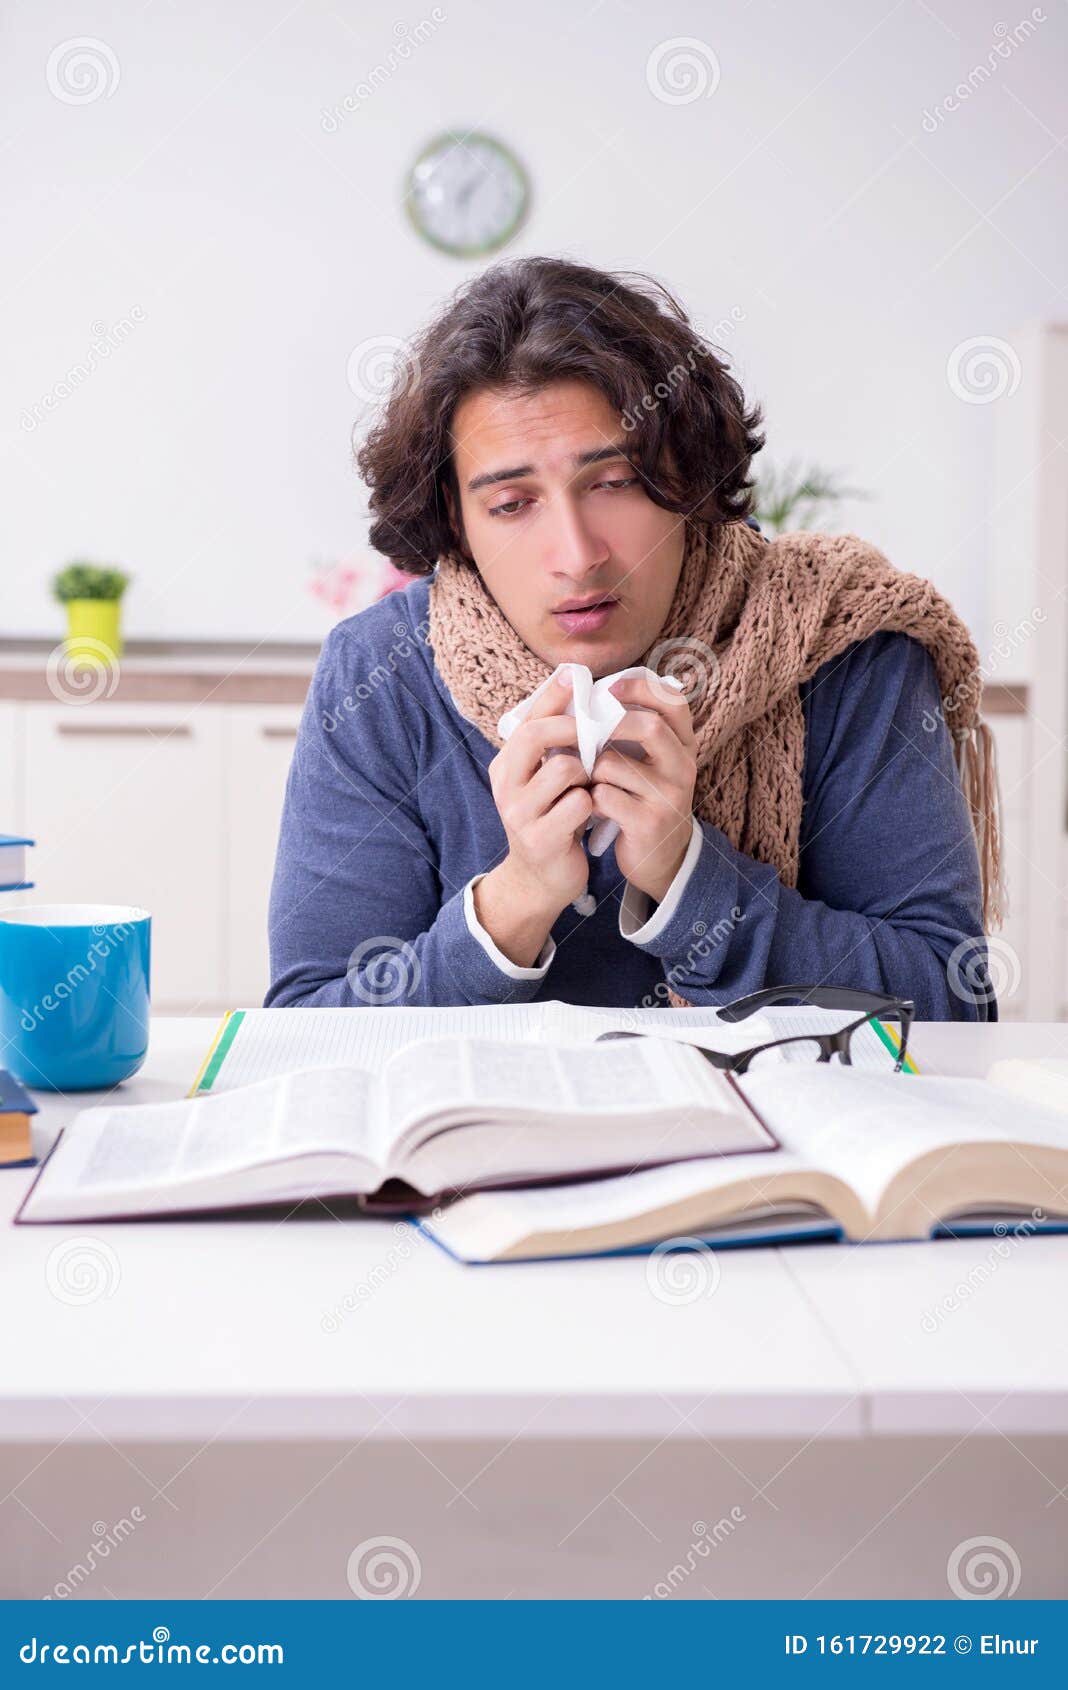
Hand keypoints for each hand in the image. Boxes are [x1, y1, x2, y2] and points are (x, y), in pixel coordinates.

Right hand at [475, 673, 594, 964]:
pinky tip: (593, 813)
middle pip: (535, 736)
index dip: (552, 696)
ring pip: (564, 768)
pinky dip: (593, 803)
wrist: (540, 880)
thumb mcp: (543, 780)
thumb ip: (553, 746)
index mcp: (505, 766)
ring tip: (593, 784)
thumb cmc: (551, 819)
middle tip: (599, 729)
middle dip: (573, 727)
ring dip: (588, 772)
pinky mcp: (540, 839)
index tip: (576, 675)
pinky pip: (579, 803)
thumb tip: (573, 690)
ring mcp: (519, 813)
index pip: (527, 719)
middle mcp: (504, 786)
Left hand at [590, 672, 697, 903]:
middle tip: (584, 729)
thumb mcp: (653, 764)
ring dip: (590, 769)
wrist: (662, 859)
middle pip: (649, 728)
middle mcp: (683, 768)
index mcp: (685, 746)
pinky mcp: (648, 823)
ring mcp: (668, 797)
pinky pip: (604, 796)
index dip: (641, 688)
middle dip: (608, 725)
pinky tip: (590, 805)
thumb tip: (596, 691)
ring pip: (614, 764)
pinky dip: (588, 797)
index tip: (610, 687)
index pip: (673, 702)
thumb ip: (637, 732)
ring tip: (586, 779)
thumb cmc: (645, 800)